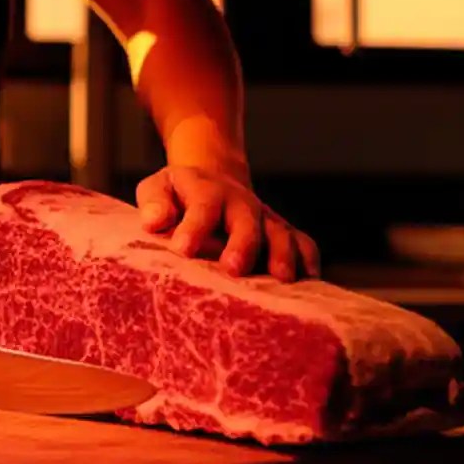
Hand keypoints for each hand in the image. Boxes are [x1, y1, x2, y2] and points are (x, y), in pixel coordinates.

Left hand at [135, 166, 319, 280]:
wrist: (210, 183)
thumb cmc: (176, 197)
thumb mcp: (157, 189)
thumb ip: (154, 202)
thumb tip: (154, 221)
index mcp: (206, 190)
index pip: (203, 205)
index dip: (195, 227)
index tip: (183, 250)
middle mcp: (239, 202)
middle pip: (246, 219)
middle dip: (243, 243)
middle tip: (234, 268)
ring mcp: (263, 217)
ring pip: (279, 232)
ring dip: (282, 254)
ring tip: (280, 279)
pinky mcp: (280, 232)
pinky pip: (302, 242)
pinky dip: (308, 258)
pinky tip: (309, 280)